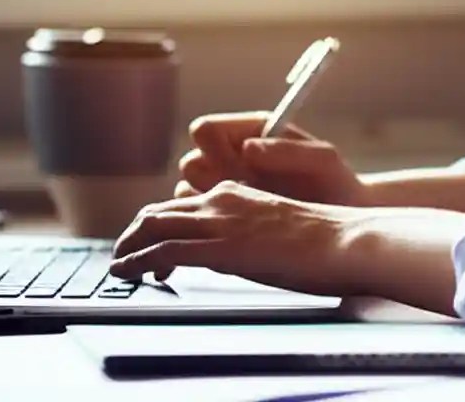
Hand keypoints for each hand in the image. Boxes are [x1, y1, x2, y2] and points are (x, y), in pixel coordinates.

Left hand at [110, 181, 365, 296]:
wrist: (344, 240)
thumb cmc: (324, 240)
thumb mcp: (277, 227)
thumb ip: (248, 232)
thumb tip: (231, 253)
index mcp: (237, 191)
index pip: (182, 203)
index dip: (159, 224)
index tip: (152, 245)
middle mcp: (222, 199)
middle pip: (159, 211)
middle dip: (135, 234)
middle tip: (124, 255)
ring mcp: (219, 221)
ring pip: (153, 227)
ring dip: (129, 247)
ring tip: (120, 265)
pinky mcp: (220, 246)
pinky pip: (165, 251)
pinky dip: (138, 261)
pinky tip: (128, 272)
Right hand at [176, 112, 368, 206]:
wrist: (344, 216)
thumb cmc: (335, 181)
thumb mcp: (322, 160)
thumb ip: (288, 151)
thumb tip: (248, 149)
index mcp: (248, 132)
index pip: (204, 131)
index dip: (213, 146)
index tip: (241, 162)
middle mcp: (229, 158)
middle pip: (190, 164)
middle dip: (214, 180)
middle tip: (249, 193)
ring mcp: (224, 189)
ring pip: (187, 194)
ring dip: (212, 206)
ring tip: (250, 214)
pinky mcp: (225, 217)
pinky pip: (199, 220)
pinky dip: (213, 225)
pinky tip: (244, 231)